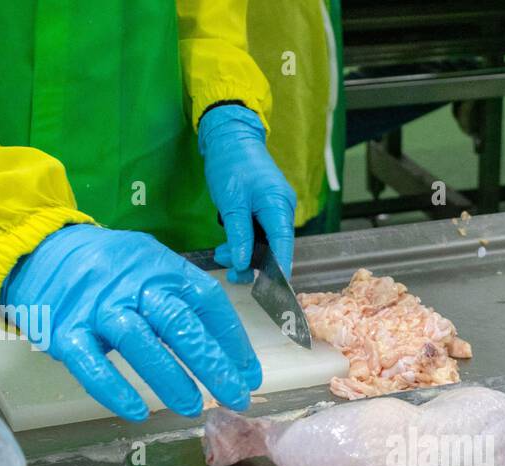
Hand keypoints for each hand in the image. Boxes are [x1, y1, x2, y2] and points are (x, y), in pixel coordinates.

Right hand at [1, 224, 261, 420]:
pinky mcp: (65, 332)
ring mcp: (97, 309)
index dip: (233, 341)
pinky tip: (138, 412)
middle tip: (235, 397)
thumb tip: (232, 355)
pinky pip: (91, 365)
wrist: (38, 248)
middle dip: (212, 364)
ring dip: (170, 379)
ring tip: (193, 407)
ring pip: (139, 343)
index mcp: (160, 268)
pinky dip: (115, 390)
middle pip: (178, 323)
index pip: (206, 301)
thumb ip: (186, 302)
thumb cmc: (108, 267)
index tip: (250, 375)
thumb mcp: (151, 266)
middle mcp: (131, 286)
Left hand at [198, 105, 296, 282]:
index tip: (272, 291)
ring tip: (221, 255)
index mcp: (279, 206)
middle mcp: (282, 209)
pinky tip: (227, 245)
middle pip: (274, 248)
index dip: (279, 270)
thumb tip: (243, 263)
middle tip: (231, 273)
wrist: (229, 135)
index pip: (284, 245)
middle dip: (253, 263)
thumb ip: (239, 235)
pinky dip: (244, 241)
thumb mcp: (231, 202)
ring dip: (244, 252)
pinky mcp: (264, 207)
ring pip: (264, 242)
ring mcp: (274, 208)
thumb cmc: (231, 163)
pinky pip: (259, 232)